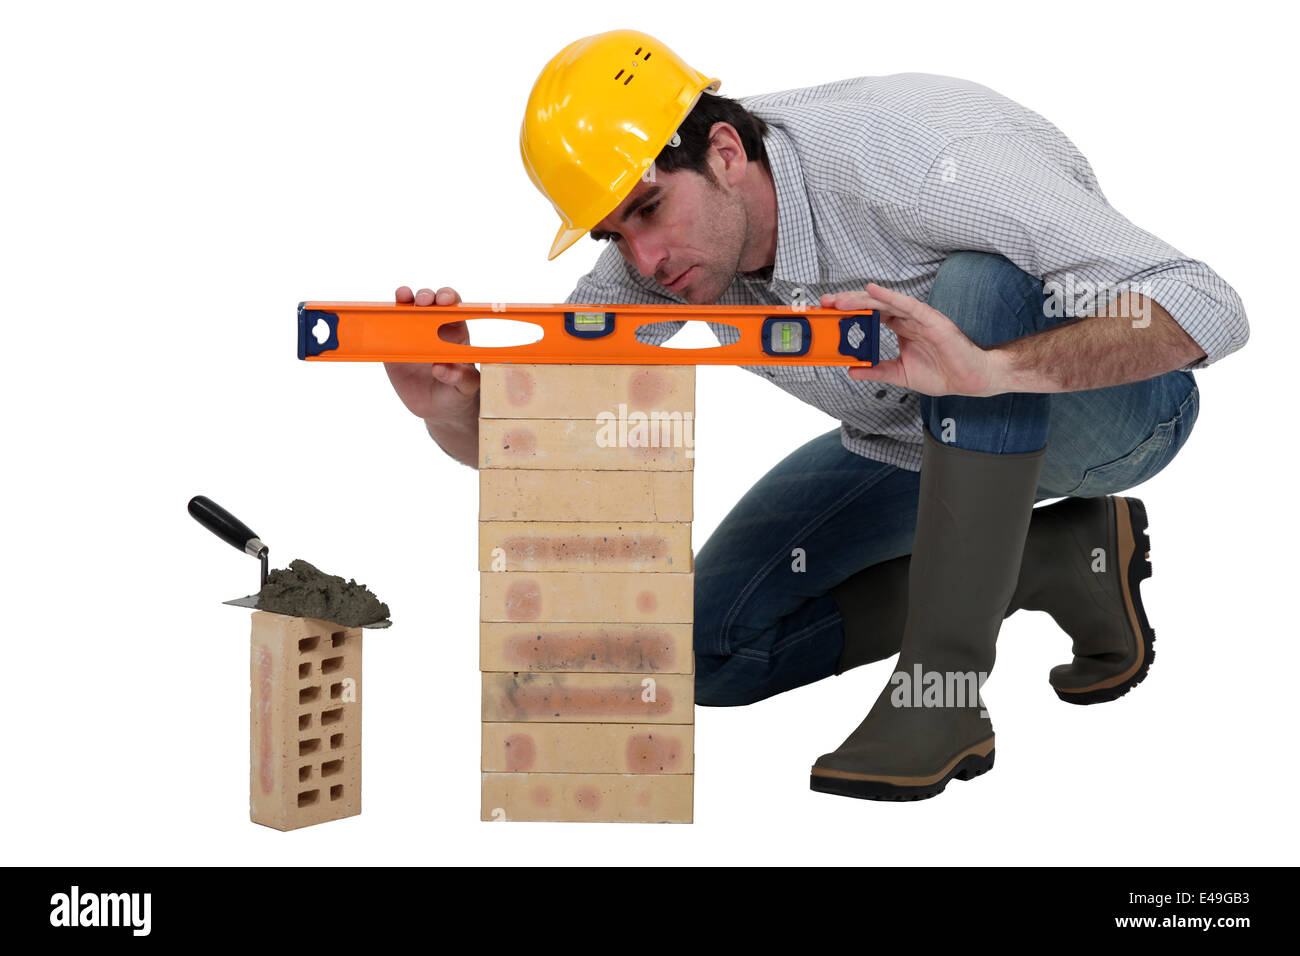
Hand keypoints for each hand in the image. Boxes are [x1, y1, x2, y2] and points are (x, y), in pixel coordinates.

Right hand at [383, 286, 480, 421]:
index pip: (454, 306)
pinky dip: (382, 322)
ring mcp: (412, 336)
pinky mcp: (394, 350)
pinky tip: (379, 318)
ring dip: (403, 299)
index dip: (449, 297)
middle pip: (429, 302)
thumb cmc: (459, 392)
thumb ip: (460, 378)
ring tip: (403, 297)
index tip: (445, 300)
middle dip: (426, 295)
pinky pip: (386, 333)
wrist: (439, 409)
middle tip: (424, 301)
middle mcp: (433, 328)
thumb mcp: (467, 387)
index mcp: (456, 331)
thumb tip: (442, 369)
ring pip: (406, 310)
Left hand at [822, 284, 999, 396]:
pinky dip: (890, 297)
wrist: (969, 379)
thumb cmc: (942, 373)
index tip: (829, 313)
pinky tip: (874, 292)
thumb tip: (852, 370)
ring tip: (841, 300)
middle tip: (827, 303)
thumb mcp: (900, 374)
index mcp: (901, 329)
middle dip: (849, 303)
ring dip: (863, 300)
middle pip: (874, 305)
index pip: (871, 315)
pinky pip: (908, 306)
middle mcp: (908, 319)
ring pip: (887, 303)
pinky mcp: (932, 320)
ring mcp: (920, 318)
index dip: (850, 312)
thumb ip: (877, 371)